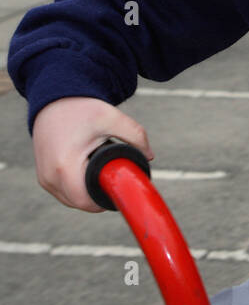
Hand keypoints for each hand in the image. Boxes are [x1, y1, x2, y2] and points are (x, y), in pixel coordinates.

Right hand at [32, 97, 153, 211]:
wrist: (52, 101)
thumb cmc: (81, 109)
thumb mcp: (111, 117)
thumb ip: (135, 135)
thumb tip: (150, 156)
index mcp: (65, 166)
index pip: (86, 202)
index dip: (106, 201)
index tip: (119, 189)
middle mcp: (50, 176)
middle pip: (80, 203)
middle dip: (99, 197)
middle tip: (114, 180)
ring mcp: (44, 178)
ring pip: (70, 200)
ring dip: (88, 194)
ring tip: (102, 176)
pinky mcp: (43, 177)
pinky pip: (63, 193)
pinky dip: (77, 189)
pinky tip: (89, 177)